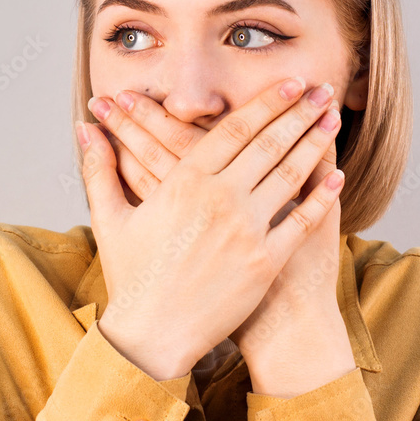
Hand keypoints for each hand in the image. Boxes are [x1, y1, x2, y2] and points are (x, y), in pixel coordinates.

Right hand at [84, 80, 344, 362]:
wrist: (152, 337)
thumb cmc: (131, 278)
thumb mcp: (110, 218)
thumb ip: (99, 167)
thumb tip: (83, 127)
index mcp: (184, 182)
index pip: (235, 129)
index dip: (267, 102)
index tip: (291, 83)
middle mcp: (219, 199)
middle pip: (269, 143)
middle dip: (299, 112)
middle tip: (323, 90)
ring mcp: (245, 230)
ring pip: (290, 174)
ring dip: (315, 143)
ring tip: (332, 120)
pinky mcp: (264, 262)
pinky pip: (301, 221)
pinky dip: (321, 196)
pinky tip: (336, 175)